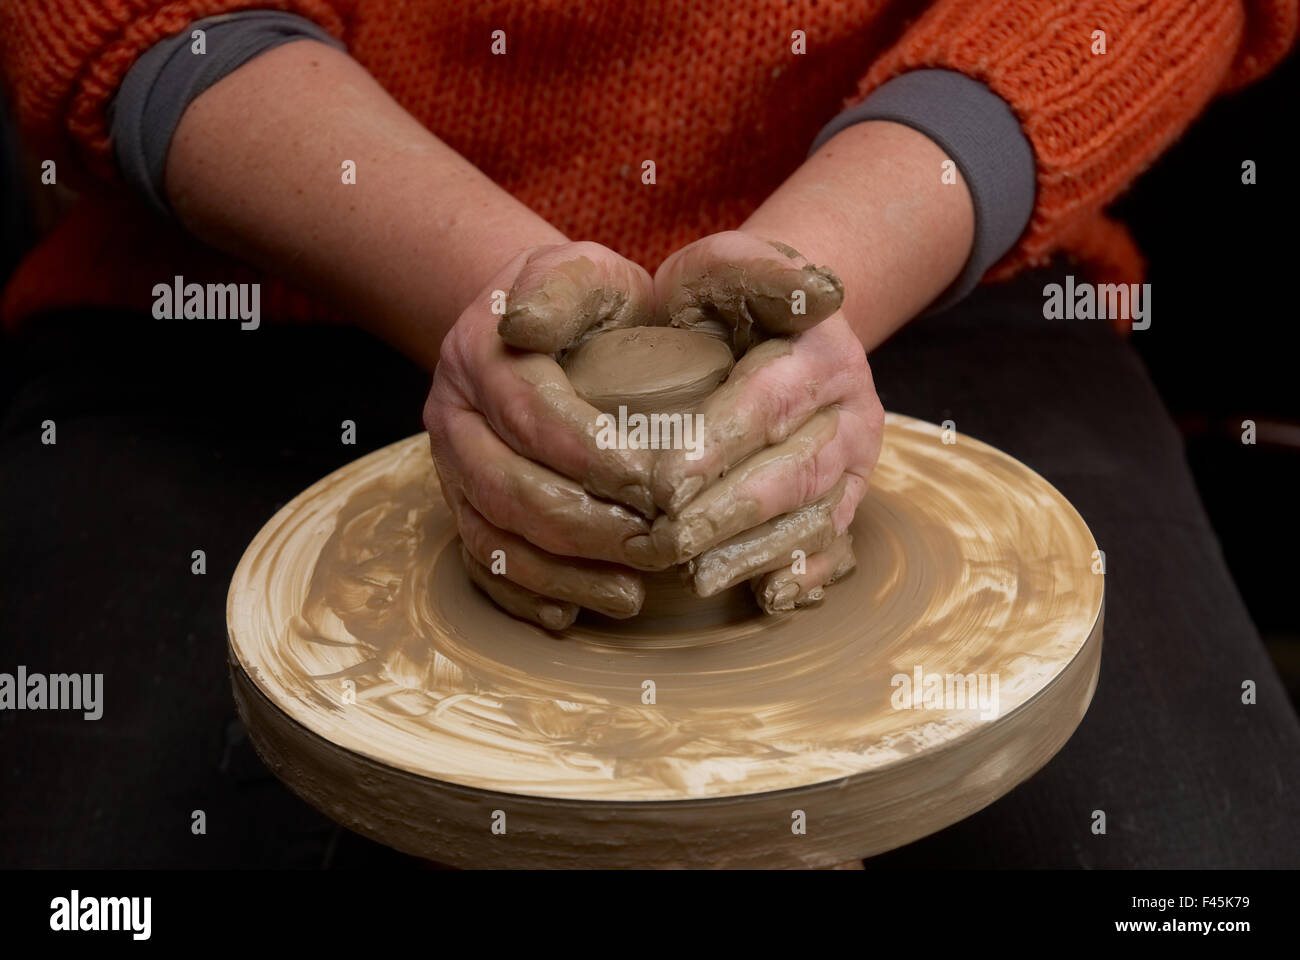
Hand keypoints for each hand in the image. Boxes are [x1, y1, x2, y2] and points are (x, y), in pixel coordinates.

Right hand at [424, 242, 668, 629]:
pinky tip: (571, 614)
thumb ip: (568, 286)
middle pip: (509, 487)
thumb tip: (526, 326)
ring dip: (562, 574)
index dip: (596, 456)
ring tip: (631, 594)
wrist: (535, 323)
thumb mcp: (585, 271)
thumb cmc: (585, 304)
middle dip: (588, 526)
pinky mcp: (460, 502)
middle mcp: (452, 413)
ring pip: (492, 534)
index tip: (660, 485)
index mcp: (481, 353)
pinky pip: (480, 561)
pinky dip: (523, 593)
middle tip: (657, 548)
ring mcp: (449, 465)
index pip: (534, 415)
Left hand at [649, 231, 884, 610]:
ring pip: (815, 513)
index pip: (768, 403)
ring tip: (701, 577)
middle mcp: (852, 407)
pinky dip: (805, 572)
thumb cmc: (728, 302)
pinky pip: (836, 539)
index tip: (662, 483)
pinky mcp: (853, 493)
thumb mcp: (722, 266)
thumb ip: (744, 266)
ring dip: (759, 551)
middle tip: (667, 543)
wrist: (782, 328)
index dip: (718, 445)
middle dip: (730, 513)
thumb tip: (811, 290)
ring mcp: (858, 457)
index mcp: (821, 349)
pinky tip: (769, 598)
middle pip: (794, 470)